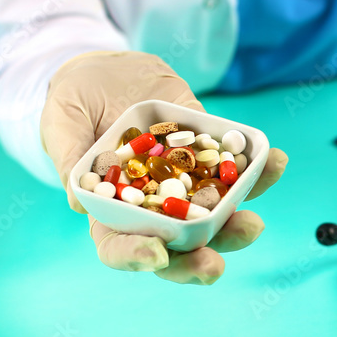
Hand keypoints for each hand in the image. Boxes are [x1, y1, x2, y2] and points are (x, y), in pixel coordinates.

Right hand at [40, 51, 286, 284]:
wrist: (110, 70)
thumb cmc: (74, 103)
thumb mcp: (61, 121)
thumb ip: (69, 157)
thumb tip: (78, 199)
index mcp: (111, 211)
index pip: (119, 246)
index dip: (135, 256)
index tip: (156, 256)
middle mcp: (153, 207)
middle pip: (177, 246)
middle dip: (197, 260)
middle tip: (214, 267)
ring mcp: (186, 185)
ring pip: (214, 218)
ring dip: (236, 225)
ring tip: (253, 224)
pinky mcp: (210, 158)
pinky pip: (237, 171)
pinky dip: (259, 171)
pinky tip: (275, 161)